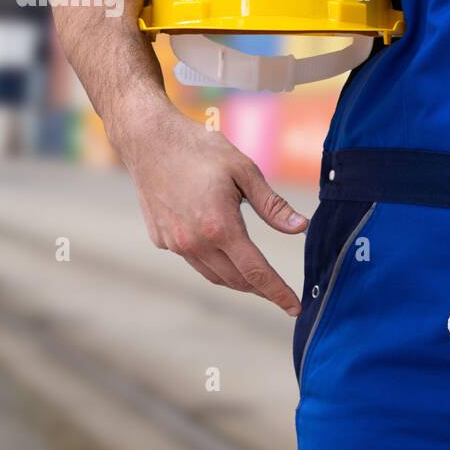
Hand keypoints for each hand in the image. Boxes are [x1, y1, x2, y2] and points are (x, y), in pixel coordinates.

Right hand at [112, 96, 306, 314]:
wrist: (149, 140)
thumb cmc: (200, 149)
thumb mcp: (244, 171)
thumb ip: (273, 205)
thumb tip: (301, 228)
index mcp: (220, 227)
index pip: (256, 272)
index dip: (278, 293)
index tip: (295, 308)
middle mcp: (195, 242)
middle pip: (236, 280)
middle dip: (261, 288)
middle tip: (279, 291)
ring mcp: (175, 244)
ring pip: (214, 275)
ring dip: (238, 280)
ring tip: (256, 277)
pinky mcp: (162, 240)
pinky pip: (194, 261)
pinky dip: (214, 263)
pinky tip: (222, 251)